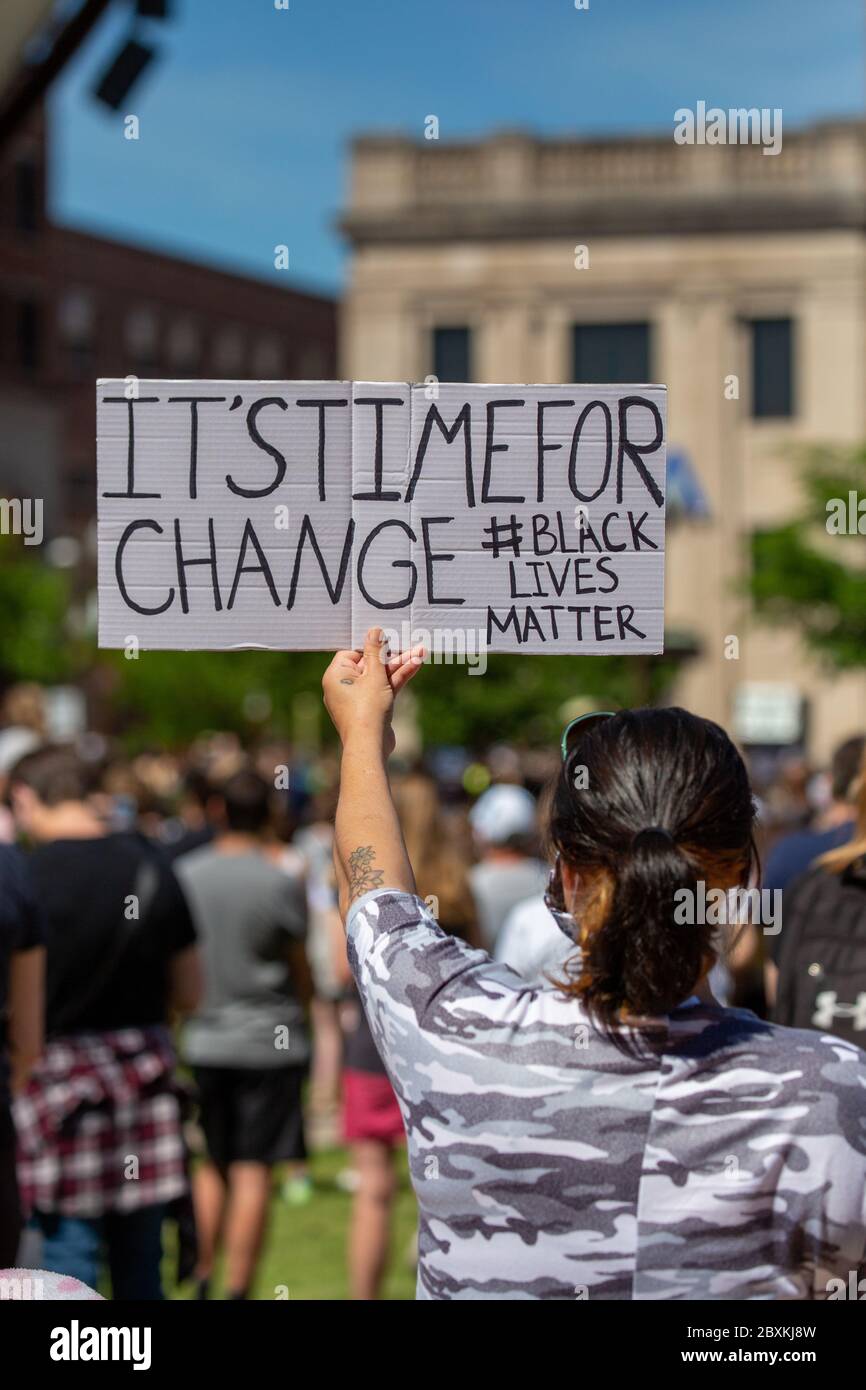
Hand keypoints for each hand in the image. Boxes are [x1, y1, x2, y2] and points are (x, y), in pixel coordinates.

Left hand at [323, 627, 424, 754]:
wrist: (371, 745)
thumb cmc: (367, 709)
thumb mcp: (374, 674)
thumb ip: (376, 651)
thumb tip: (374, 631)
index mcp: (336, 676)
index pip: (352, 653)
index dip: (370, 646)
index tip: (387, 640)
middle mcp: (344, 686)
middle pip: (369, 664)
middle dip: (392, 655)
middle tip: (410, 643)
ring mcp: (359, 698)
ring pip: (380, 676)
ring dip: (400, 665)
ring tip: (421, 653)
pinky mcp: (372, 708)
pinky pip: (384, 688)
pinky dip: (397, 679)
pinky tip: (416, 666)